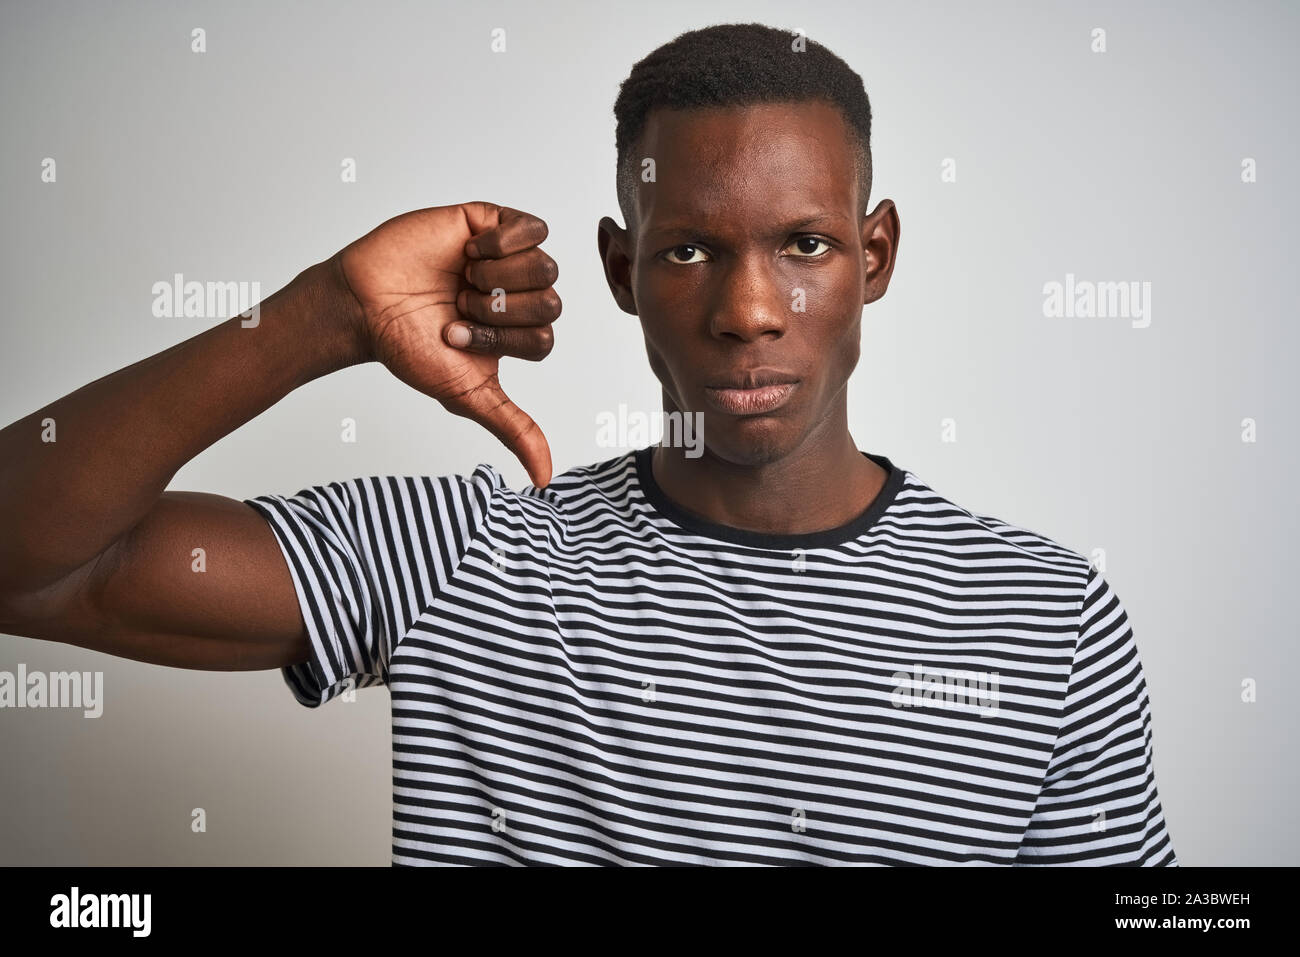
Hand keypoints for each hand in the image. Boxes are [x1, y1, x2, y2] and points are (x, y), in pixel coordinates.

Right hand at [334, 202, 560, 485]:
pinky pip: (533, 227)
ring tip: (462, 278)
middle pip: (551, 303)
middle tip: (458, 305)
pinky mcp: (494, 222)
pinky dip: (503, 243)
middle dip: (498, 311)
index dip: (500, 341)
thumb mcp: (467, 393)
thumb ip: (513, 428)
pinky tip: (470, 251)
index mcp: (520, 333)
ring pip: (545, 266)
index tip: (457, 336)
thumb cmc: (409, 347)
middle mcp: (520, 296)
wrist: (363, 304)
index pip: (545, 339)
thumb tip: (543, 479)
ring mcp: (510, 258)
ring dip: (497, 278)